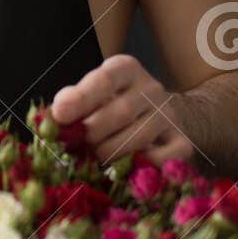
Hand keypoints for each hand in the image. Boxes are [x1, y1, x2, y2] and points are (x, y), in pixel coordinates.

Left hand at [48, 54, 196, 164]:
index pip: (105, 79)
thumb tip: (55, 115)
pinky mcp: (183, 142)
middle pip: (121, 112)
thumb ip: (72, 100)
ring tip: (94, 159)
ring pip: (138, 139)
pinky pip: (161, 159)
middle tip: (76, 147)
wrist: (163, 117)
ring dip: (109, 154)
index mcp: (126, 69)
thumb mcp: (92, 94)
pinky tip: (123, 168)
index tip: (59, 115)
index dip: (81, 98)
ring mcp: (169, 115)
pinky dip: (139, 167)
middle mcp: (152, 88)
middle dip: (92, 133)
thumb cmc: (114, 106)